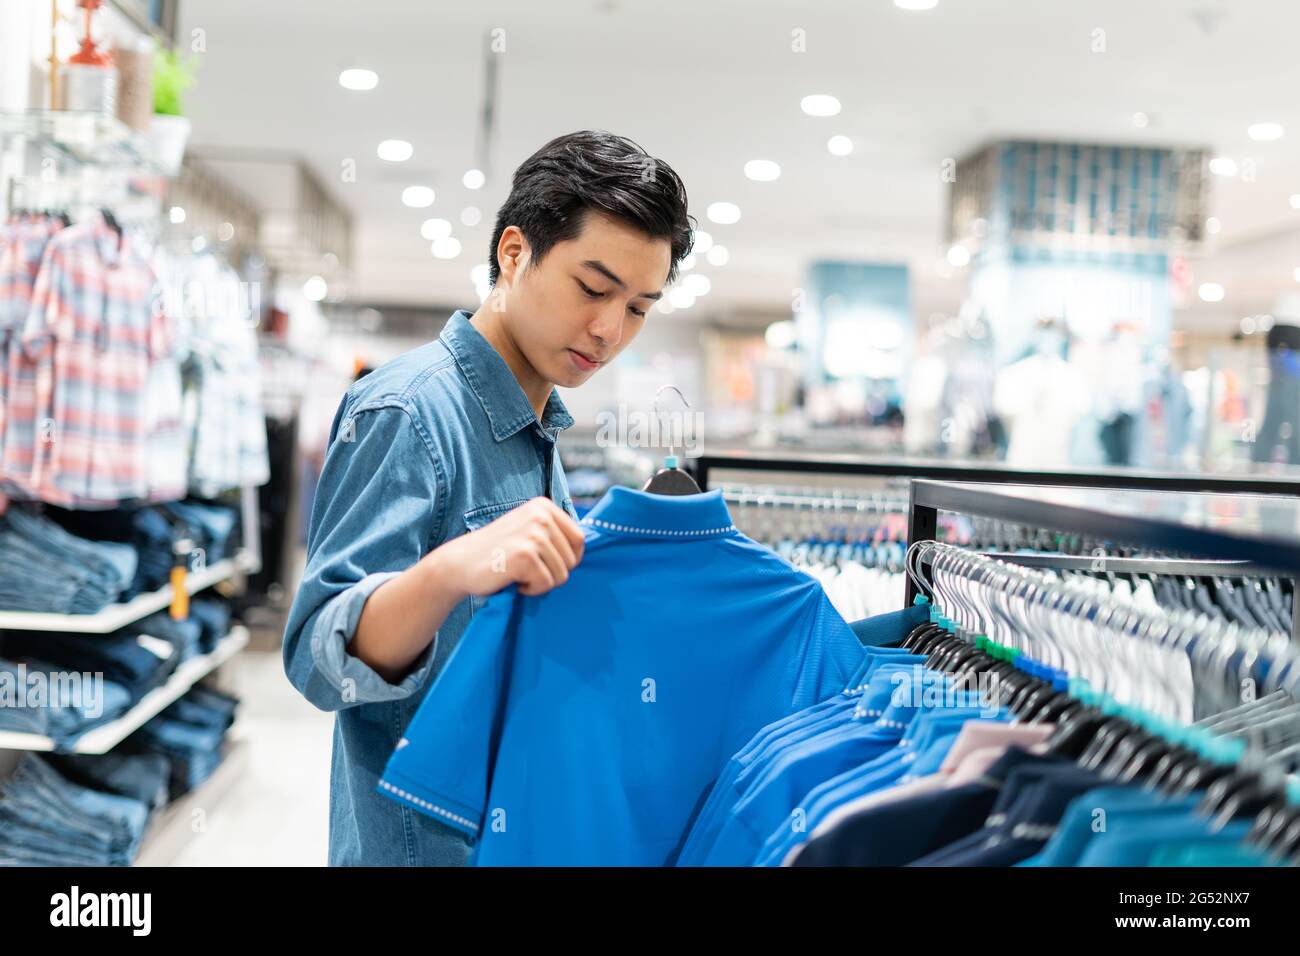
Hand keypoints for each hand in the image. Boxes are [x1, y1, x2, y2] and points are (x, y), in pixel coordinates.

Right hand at [428, 497, 585, 597]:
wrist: (459, 564)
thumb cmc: (497, 552)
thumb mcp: (529, 531)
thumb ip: (555, 534)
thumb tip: (593, 545)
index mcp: (544, 507)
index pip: (579, 541)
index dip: (566, 560)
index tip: (543, 562)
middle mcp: (541, 516)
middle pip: (573, 561)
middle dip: (551, 572)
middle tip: (523, 568)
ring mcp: (534, 534)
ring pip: (561, 575)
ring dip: (540, 582)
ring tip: (516, 572)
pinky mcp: (525, 555)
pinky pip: (546, 584)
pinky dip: (530, 590)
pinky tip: (511, 579)